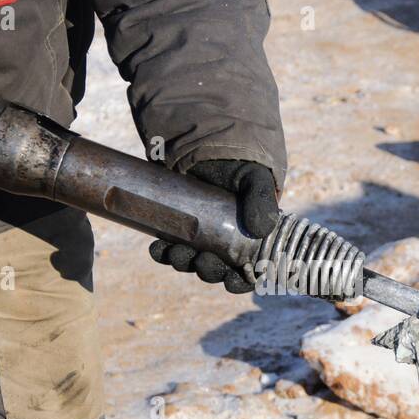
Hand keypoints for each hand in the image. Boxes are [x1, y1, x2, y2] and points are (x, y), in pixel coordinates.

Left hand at [148, 159, 279, 293]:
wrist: (206, 137)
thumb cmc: (240, 161)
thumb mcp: (255, 178)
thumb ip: (261, 199)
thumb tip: (261, 229)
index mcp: (249, 237)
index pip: (247, 271)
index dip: (239, 281)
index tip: (230, 281)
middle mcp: (225, 241)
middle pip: (216, 268)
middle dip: (206, 270)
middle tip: (201, 261)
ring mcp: (199, 234)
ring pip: (191, 260)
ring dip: (182, 262)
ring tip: (174, 253)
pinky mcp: (177, 224)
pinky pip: (170, 245)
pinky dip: (163, 251)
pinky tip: (157, 247)